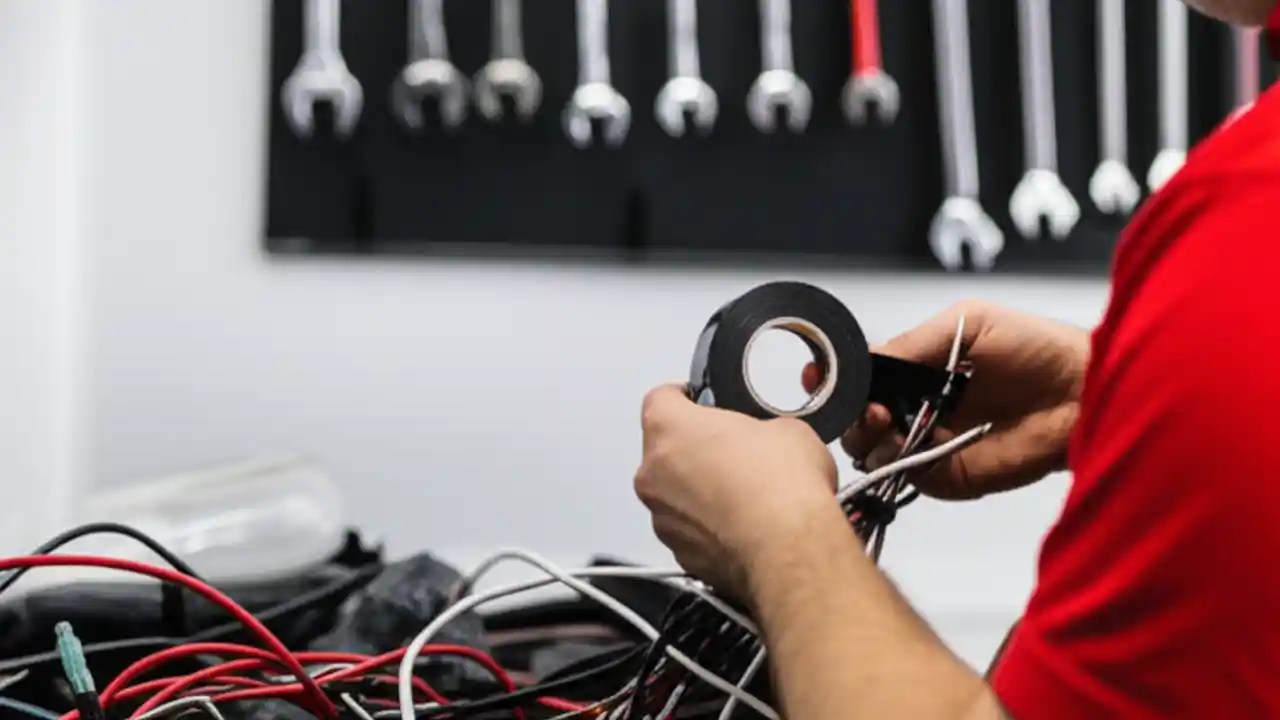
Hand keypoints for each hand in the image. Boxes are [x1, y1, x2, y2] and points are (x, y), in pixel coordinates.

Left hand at [635, 385, 839, 599]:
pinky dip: (709, 527)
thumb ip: (761, 428)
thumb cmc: (780, 490)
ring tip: (745, 494)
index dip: (684, 399)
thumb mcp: (786, 429)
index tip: (699, 402)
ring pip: (674, 495)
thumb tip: (771, 441)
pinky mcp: (680, 554)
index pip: (661, 398)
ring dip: (700, 491)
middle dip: (696, 450)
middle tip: (734, 452)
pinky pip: (689, 531)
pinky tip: (744, 524)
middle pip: (664, 450)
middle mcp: (654, 473)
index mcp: (669, 428)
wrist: (789, 550)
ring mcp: (662, 518)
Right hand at [809, 300, 1088, 499]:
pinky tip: (909, 442)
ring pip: (873, 450)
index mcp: (916, 369)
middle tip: (867, 405)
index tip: (818, 374)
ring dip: (869, 436)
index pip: (861, 378)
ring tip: (885, 420)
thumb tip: (862, 360)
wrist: (1083, 392)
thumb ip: (911, 344)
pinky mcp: (949, 476)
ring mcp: (929, 444)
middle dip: (849, 411)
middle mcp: (916, 408)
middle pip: (857, 419)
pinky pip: (908, 475)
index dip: (836, 378)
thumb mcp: (966, 323)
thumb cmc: (1035, 348)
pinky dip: (900, 461)